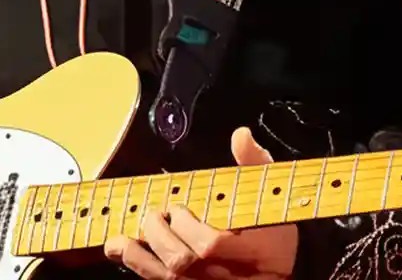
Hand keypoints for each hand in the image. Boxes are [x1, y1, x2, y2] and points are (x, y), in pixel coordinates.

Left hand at [105, 128, 297, 279]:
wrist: (283, 267)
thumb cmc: (273, 227)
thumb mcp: (270, 193)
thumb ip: (255, 164)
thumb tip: (241, 136)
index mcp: (254, 250)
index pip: (212, 245)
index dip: (189, 227)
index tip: (179, 209)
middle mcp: (228, 275)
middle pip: (182, 260)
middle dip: (161, 234)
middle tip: (158, 214)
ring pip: (166, 276)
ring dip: (140, 251)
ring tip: (139, 225)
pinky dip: (134, 263)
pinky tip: (119, 247)